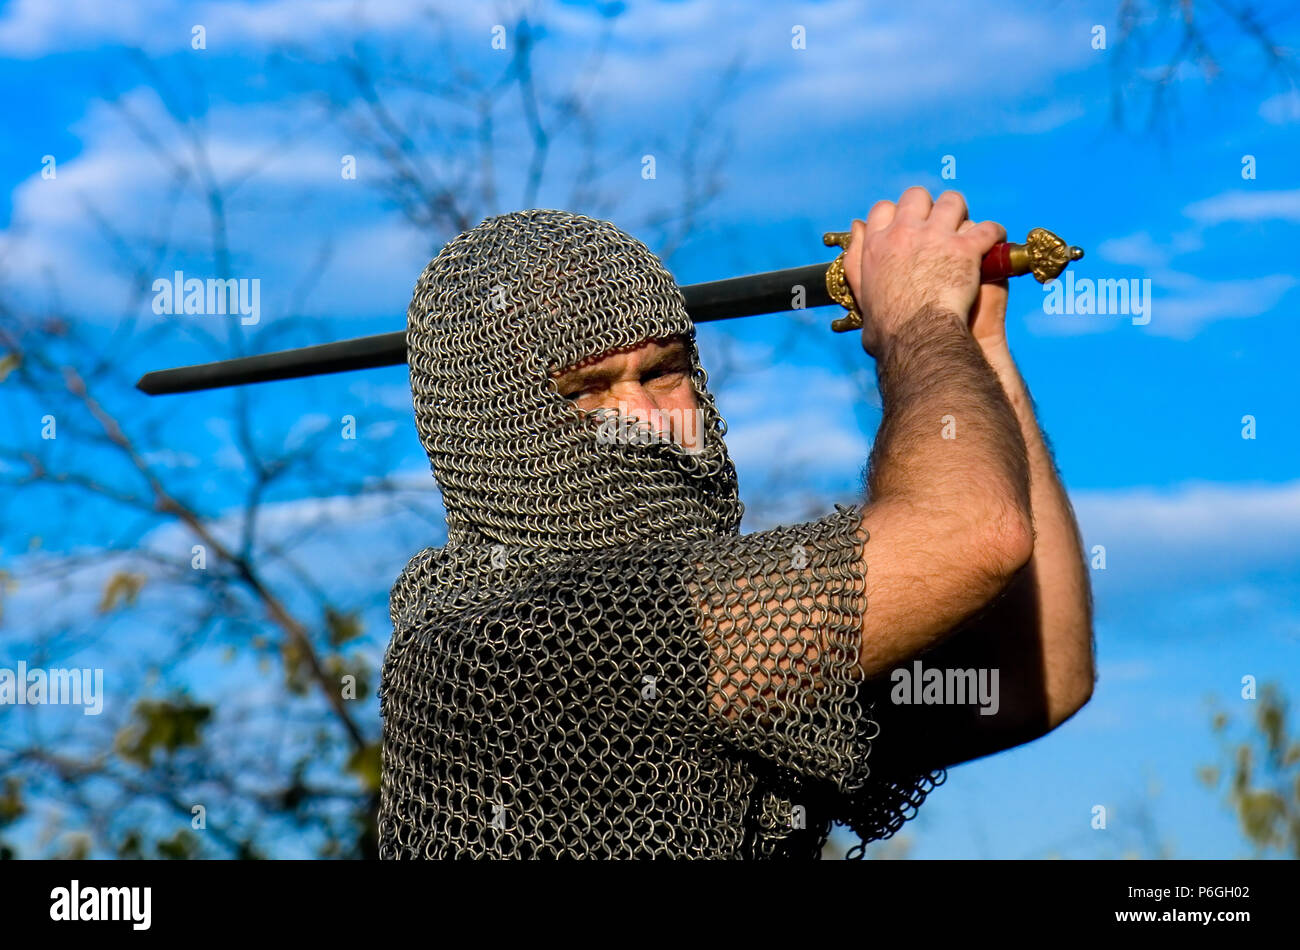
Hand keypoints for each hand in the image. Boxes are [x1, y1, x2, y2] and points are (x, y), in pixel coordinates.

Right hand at [842, 188, 1005, 359]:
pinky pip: (987, 228)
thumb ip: (855, 257)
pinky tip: (995, 244)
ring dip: (961, 213)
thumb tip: (856, 228)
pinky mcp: (965, 249)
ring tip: (968, 229)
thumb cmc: (887, 327)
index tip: (908, 223)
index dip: (898, 212)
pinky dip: (994, 234)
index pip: (884, 208)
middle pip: (917, 196)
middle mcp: (904, 233)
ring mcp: (935, 237)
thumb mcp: (859, 291)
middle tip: (941, 223)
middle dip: (930, 206)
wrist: (915, 338)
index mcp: (877, 244)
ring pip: (953, 202)